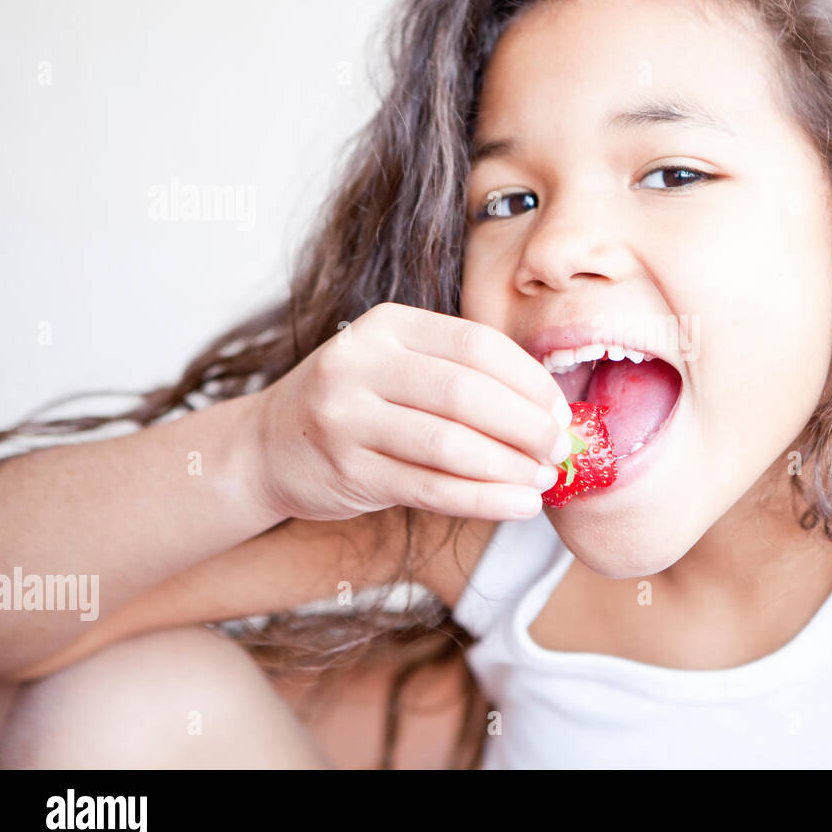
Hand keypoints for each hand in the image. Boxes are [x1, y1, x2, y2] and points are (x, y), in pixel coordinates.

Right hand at [245, 302, 570, 521]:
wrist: (269, 444)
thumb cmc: (361, 405)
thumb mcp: (400, 367)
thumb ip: (464, 376)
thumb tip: (553, 412)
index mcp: (389, 325)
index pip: (478, 345)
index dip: (530, 382)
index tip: (561, 412)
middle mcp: (361, 363)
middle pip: (467, 394)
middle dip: (526, 426)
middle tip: (558, 450)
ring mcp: (346, 417)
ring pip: (450, 445)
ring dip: (509, 468)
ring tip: (542, 481)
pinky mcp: (346, 470)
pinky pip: (430, 488)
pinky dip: (484, 500)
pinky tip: (518, 506)